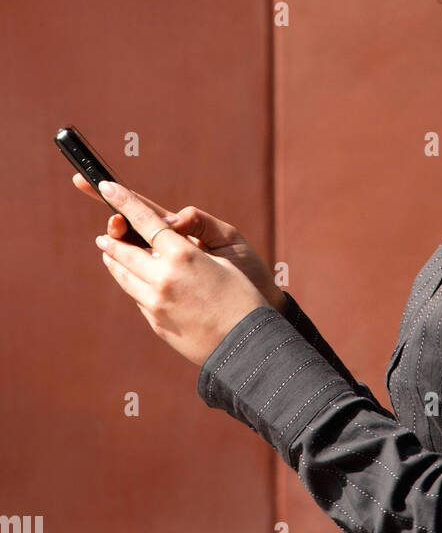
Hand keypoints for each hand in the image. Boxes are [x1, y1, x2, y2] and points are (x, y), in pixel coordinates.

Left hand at [71, 171, 287, 313]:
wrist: (247, 346)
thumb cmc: (244, 293)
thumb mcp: (226, 253)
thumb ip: (194, 233)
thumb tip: (168, 226)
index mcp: (183, 255)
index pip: (145, 220)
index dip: (123, 201)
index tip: (108, 187)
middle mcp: (163, 278)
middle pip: (124, 251)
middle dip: (111, 238)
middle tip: (103, 232)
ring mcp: (156, 304)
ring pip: (124, 276)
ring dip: (115, 261)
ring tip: (109, 252)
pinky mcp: (156, 323)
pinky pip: (137, 297)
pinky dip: (132, 283)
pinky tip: (134, 279)